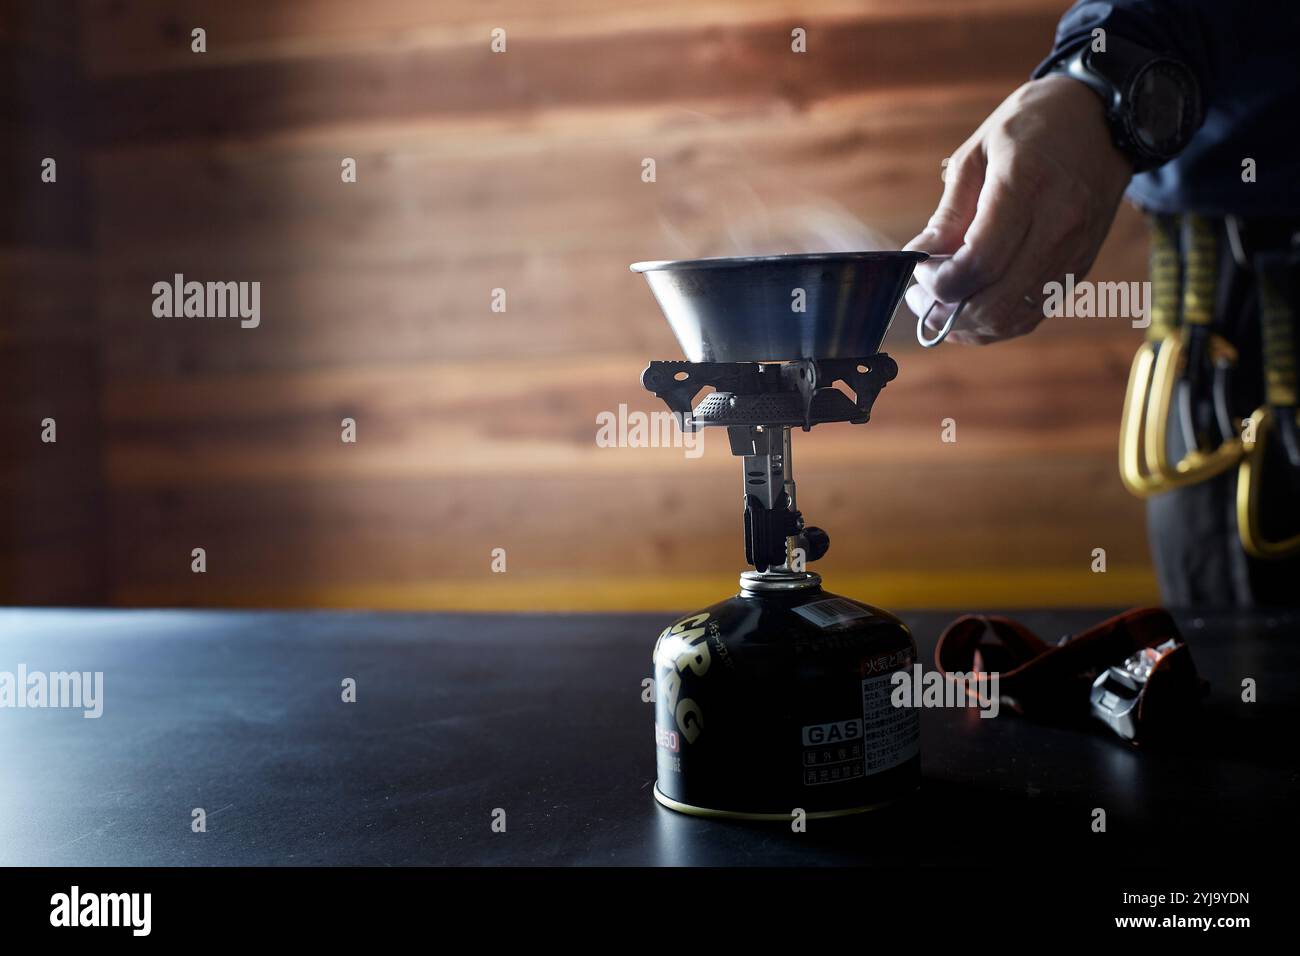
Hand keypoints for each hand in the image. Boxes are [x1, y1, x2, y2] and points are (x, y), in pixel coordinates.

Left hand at [904, 75, 1133, 344]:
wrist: (1106, 119)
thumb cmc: (1033, 126)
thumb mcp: (977, 153)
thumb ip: (949, 212)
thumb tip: (920, 256)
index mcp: (1025, 188)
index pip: (977, 263)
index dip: (937, 281)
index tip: (918, 269)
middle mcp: (1056, 228)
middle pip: (993, 303)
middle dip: (944, 311)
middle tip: (919, 296)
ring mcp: (1071, 254)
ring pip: (1011, 319)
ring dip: (967, 325)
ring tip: (940, 304)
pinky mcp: (1078, 268)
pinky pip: (1031, 315)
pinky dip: (994, 323)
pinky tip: (970, 308)